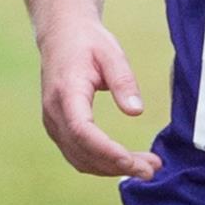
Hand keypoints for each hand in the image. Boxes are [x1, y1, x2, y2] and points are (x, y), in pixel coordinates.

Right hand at [36, 19, 161, 179]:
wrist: (61, 34)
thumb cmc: (87, 41)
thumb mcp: (111, 53)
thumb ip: (123, 81)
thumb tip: (137, 111)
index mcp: (66, 92)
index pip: (82, 131)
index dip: (106, 150)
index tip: (132, 161)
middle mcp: (54, 112)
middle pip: (82, 152)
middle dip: (117, 166)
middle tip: (152, 169)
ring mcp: (53, 123)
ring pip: (79, 159)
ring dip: (112, 169)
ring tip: (146, 167)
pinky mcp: (59, 128)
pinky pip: (77, 155)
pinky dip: (101, 163)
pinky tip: (125, 162)